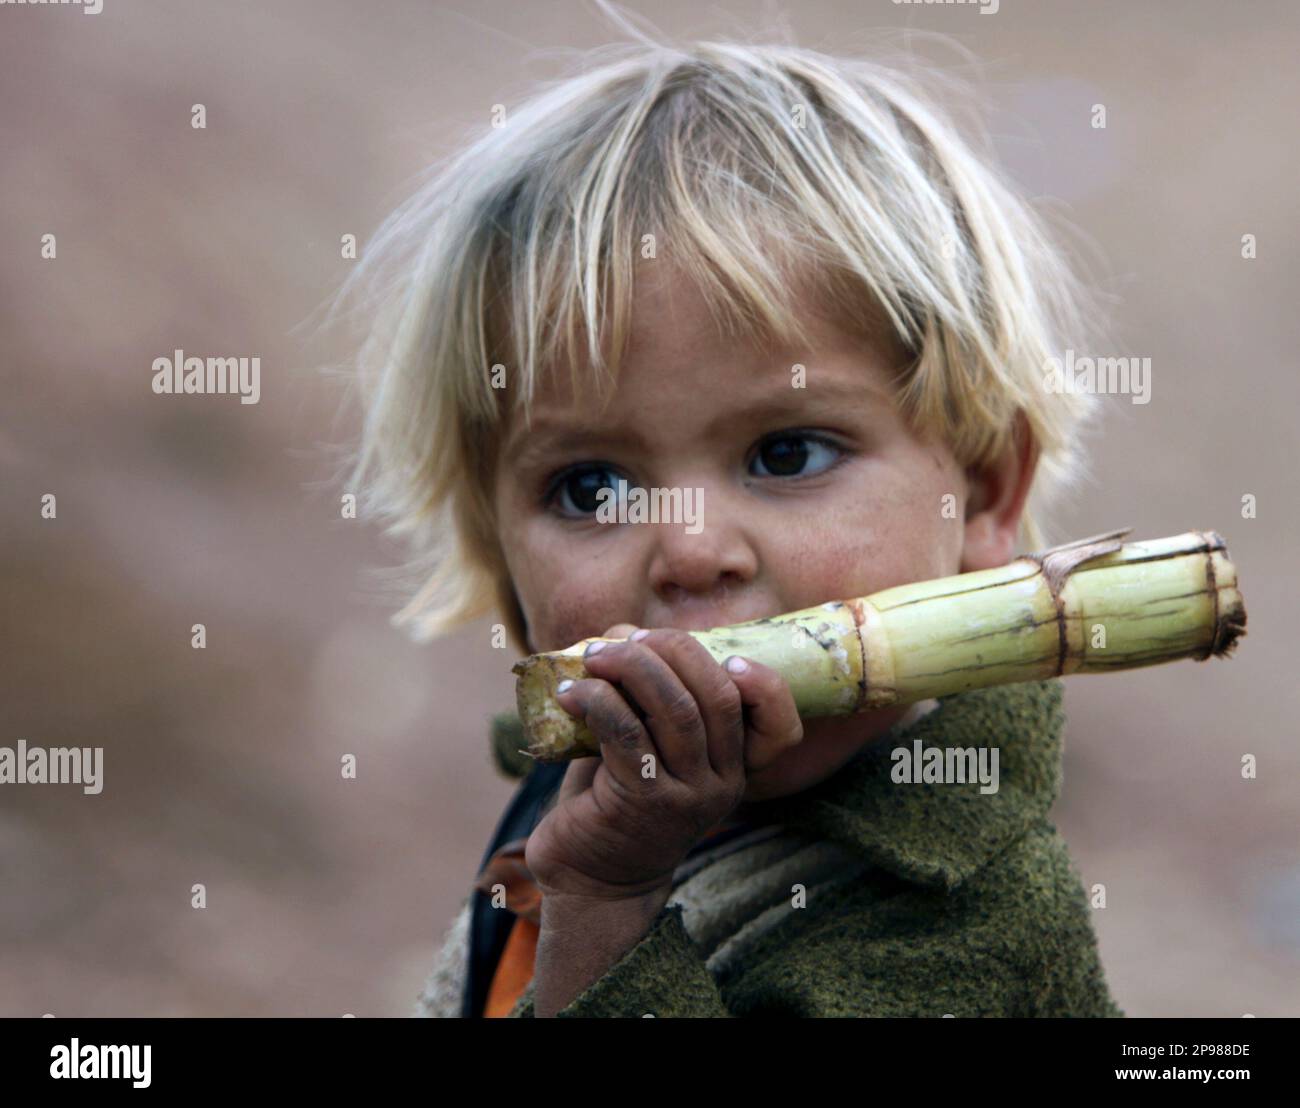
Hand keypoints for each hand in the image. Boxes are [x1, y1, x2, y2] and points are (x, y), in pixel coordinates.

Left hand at [523, 625, 803, 902]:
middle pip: (717, 697)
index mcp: (733, 770)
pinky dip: (598, 699)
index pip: (780, 726)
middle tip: (628, 637)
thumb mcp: (644, 746)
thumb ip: (647, 696)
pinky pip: (627, 733)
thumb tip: (622, 632)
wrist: (585, 878)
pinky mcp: (643, 804)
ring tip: (594, 656)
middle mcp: (721, 785)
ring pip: (675, 709)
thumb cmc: (611, 800)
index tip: (728, 655)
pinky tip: (571, 693)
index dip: (764, 684)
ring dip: (631, 668)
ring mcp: (686, 797)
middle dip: (674, 651)